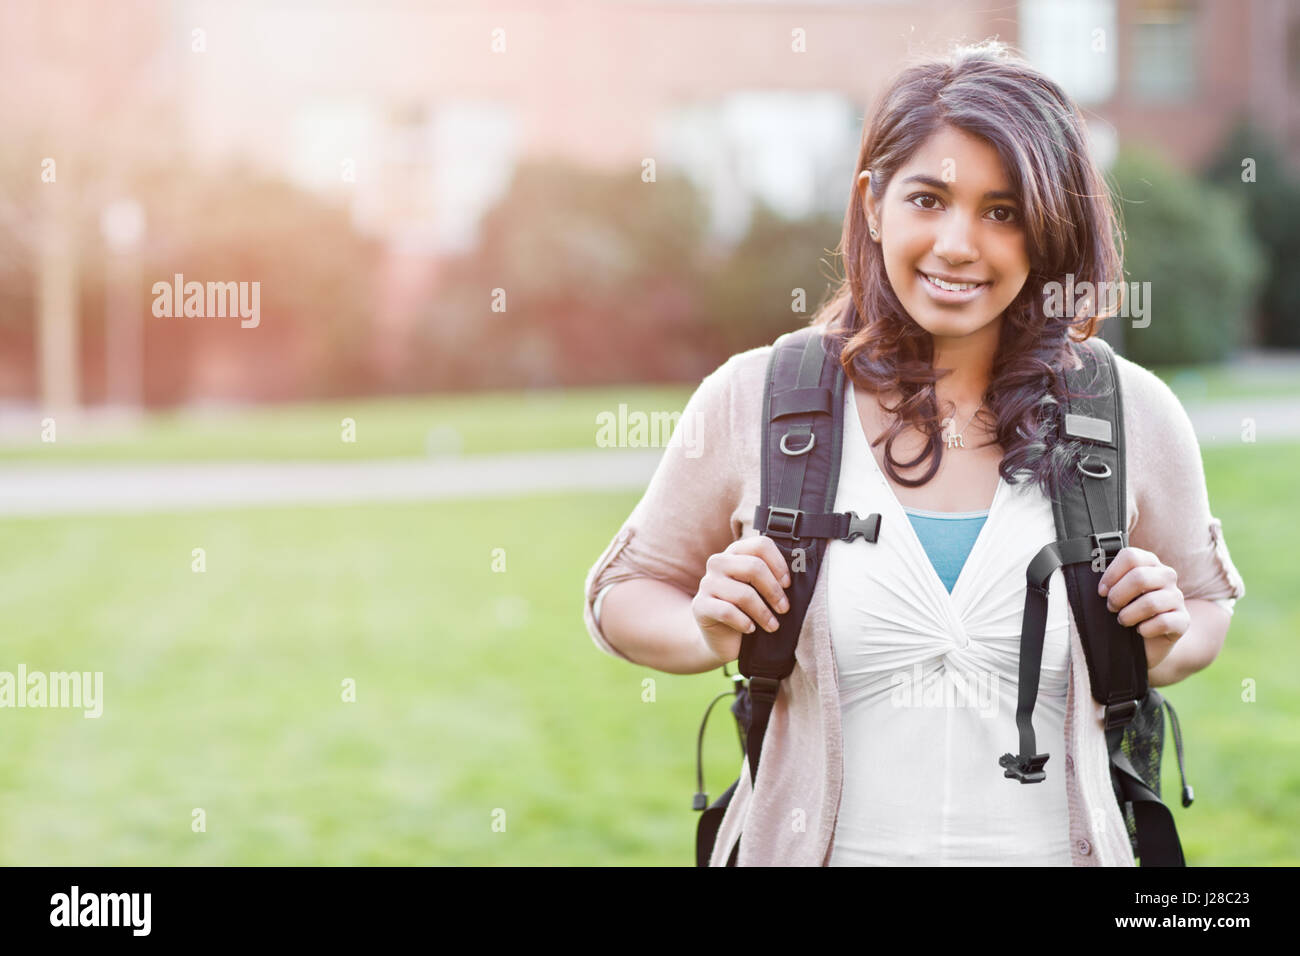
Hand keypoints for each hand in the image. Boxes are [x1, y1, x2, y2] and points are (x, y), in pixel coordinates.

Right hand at [692, 534, 791, 665]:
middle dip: (774, 591)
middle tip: (784, 609)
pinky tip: (751, 629)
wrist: (722, 637)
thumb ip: (773, 577)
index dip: (779, 564)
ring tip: (772, 626)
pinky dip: (744, 622)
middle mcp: (718, 562)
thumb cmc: (748, 609)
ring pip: (742, 593)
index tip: (788, 584)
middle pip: (753, 567)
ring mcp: (706, 583)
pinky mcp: (700, 605)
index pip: (761, 545)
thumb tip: (801, 570)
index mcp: (736, 552)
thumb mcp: (761, 590)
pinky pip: (727, 611)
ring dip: (763, 613)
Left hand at [1097, 546, 1189, 671]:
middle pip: (1140, 577)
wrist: (1146, 642)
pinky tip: (1140, 631)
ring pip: (1151, 602)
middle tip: (1111, 608)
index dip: (1111, 574)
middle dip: (1118, 596)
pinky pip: (1164, 622)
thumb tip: (1093, 575)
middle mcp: (1166, 576)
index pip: (1131, 556)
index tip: (1102, 591)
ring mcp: (1177, 598)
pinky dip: (1145, 629)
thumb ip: (1109, 581)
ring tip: (1123, 621)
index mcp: (1149, 563)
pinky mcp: (1183, 620)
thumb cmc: (1127, 611)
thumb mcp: (1116, 594)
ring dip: (1129, 615)